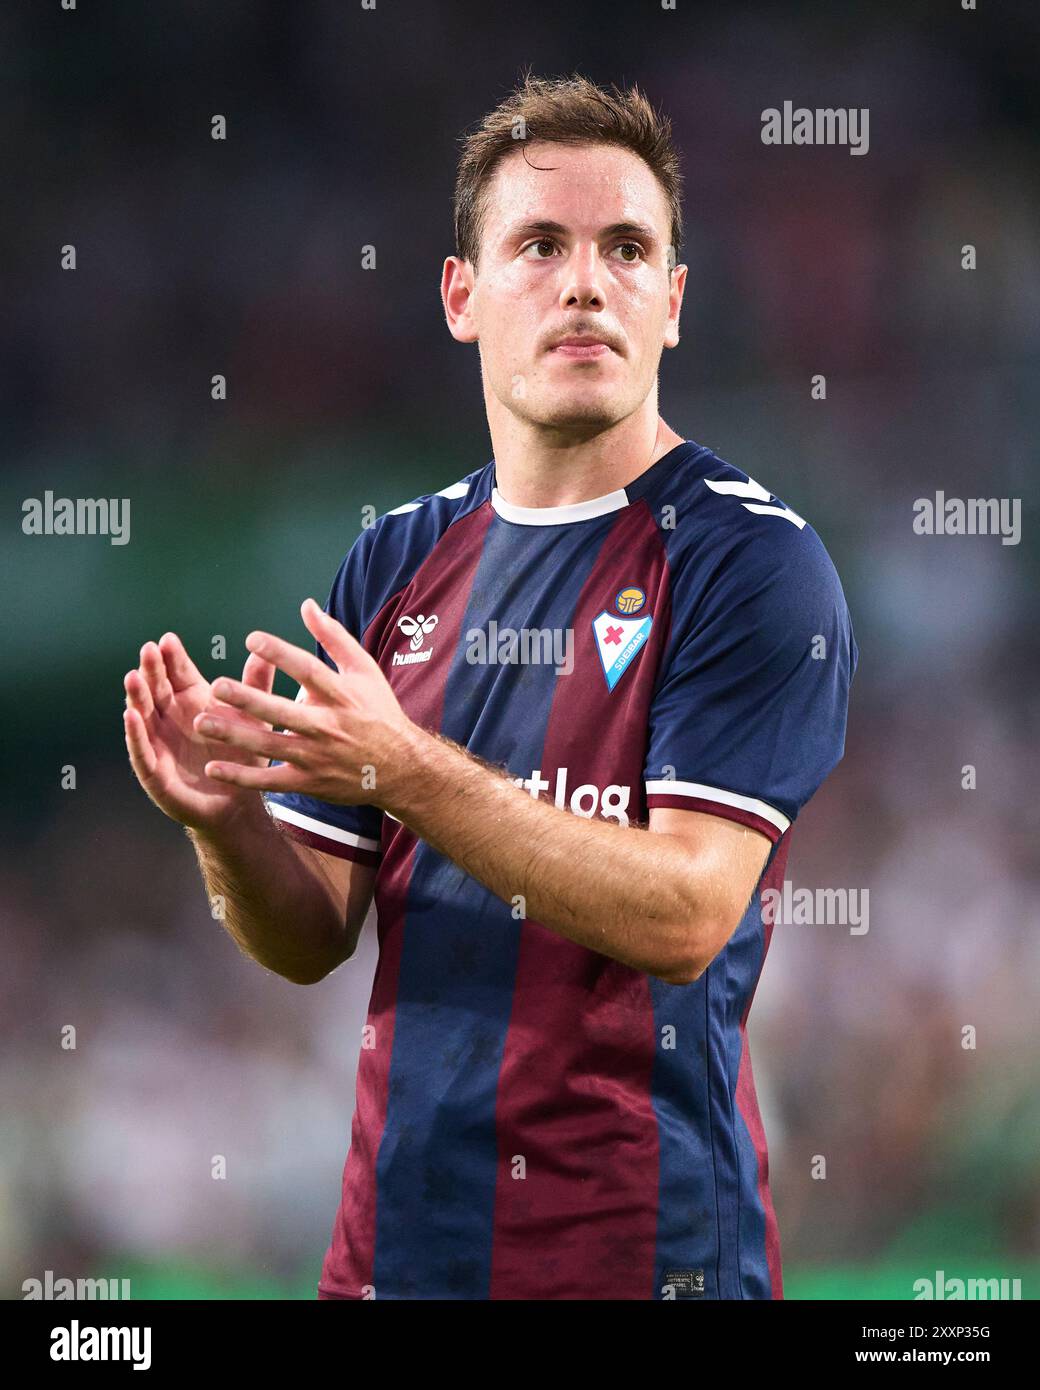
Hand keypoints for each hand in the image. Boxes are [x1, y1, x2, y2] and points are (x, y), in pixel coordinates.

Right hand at [123, 634, 279, 831]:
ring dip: (137, 696)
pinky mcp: (154, 770)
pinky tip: (130, 715)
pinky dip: (134, 733)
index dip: (172, 658)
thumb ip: (256, 686)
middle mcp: (170, 717)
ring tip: (133, 676)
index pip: (178, 674)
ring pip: (143, 715)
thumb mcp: (252, 718)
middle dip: (151, 669)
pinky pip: (141, 750)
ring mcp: (158, 742)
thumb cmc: (243, 755)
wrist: (239, 802)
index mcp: (191, 700)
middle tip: (148, 649)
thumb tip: (268, 652)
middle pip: (157, 688)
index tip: (167, 639)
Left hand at [193, 598, 413, 805]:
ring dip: (235, 735)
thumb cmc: (378, 713)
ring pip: (270, 746)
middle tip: (215, 686)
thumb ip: (333, 637)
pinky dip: (243, 777)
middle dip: (248, 699)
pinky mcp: (309, 782)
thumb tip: (306, 605)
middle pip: (283, 712)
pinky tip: (214, 767)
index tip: (252, 639)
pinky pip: (271, 781)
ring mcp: (317, 757)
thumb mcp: (364, 670)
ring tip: (202, 722)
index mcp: (341, 695)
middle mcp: (328, 727)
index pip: (308, 671)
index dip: (281, 654)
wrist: (401, 768)